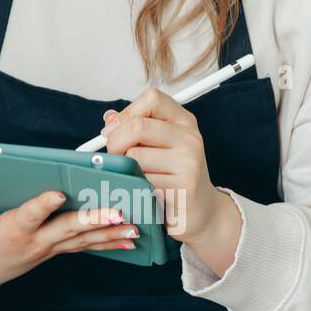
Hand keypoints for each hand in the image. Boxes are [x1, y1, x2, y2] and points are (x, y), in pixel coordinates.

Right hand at [0, 187, 136, 297]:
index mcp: (8, 231)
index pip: (27, 216)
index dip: (41, 206)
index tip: (57, 193)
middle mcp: (31, 242)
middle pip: (65, 230)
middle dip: (93, 222)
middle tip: (118, 214)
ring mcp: (44, 250)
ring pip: (80, 241)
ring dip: (109, 235)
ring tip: (135, 228)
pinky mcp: (50, 252)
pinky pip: (81, 247)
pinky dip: (105, 244)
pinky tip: (127, 241)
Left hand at [100, 87, 235, 246]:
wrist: (201, 212)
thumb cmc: (172, 175)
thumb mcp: (157, 145)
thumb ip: (133, 126)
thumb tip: (110, 119)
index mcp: (183, 121)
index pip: (152, 98)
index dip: (127, 112)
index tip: (117, 129)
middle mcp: (190, 138)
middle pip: (137, 126)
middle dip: (115, 142)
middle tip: (115, 156)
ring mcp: (189, 164)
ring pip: (135, 157)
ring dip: (126, 169)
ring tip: (136, 177)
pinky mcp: (184, 189)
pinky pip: (141, 182)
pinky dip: (135, 188)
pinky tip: (145, 192)